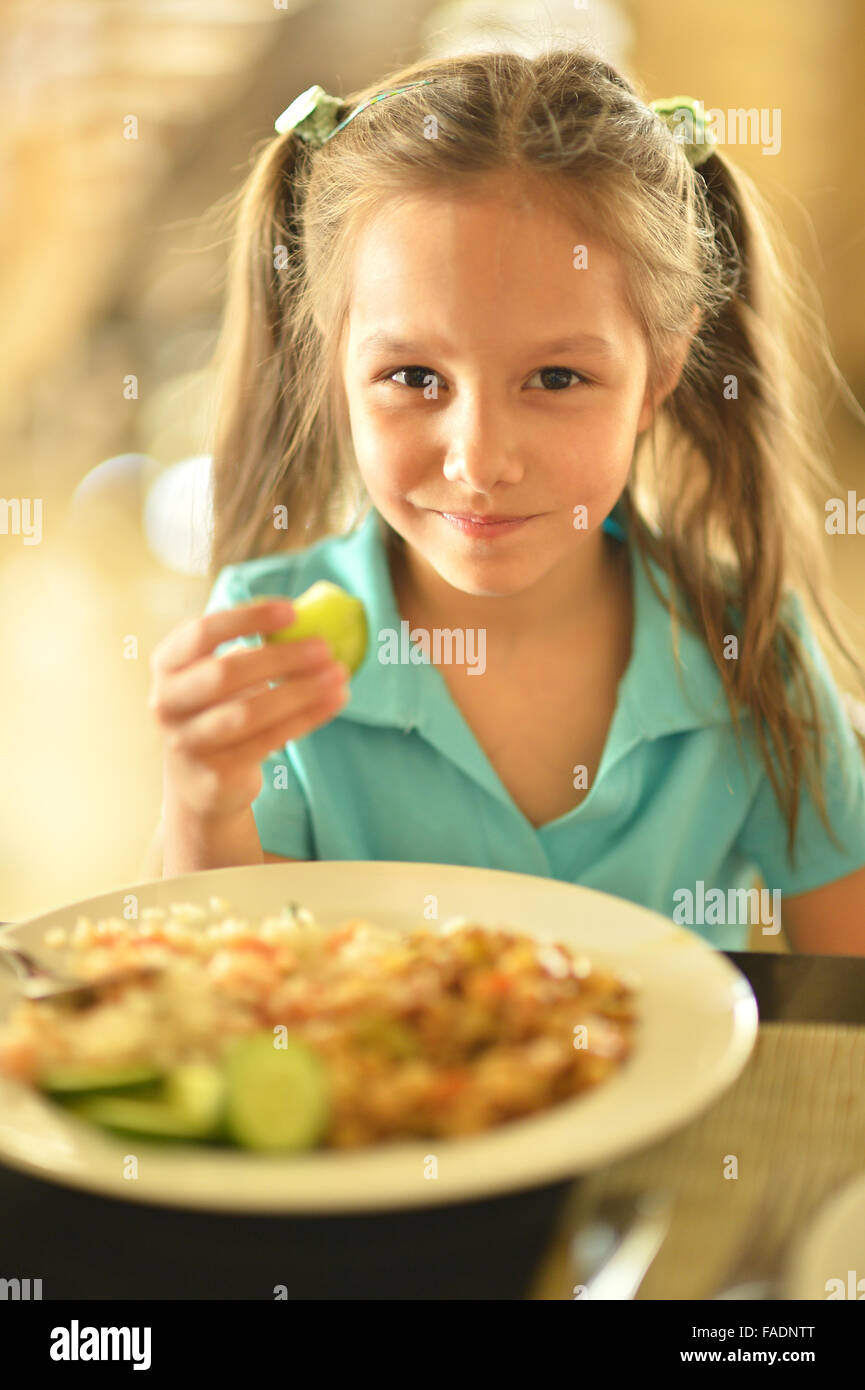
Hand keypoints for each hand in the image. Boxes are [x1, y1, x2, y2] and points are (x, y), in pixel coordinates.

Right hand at [148, 599, 348, 820]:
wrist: (199, 785)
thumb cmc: (217, 712)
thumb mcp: (220, 677)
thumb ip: (250, 650)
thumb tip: (309, 623)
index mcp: (167, 666)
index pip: (202, 632)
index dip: (246, 618)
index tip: (291, 611)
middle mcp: (166, 703)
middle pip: (226, 673)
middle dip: (281, 658)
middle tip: (324, 647)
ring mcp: (187, 742)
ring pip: (249, 712)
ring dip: (300, 691)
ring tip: (339, 675)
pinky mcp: (214, 774)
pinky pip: (268, 740)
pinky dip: (307, 718)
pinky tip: (334, 701)